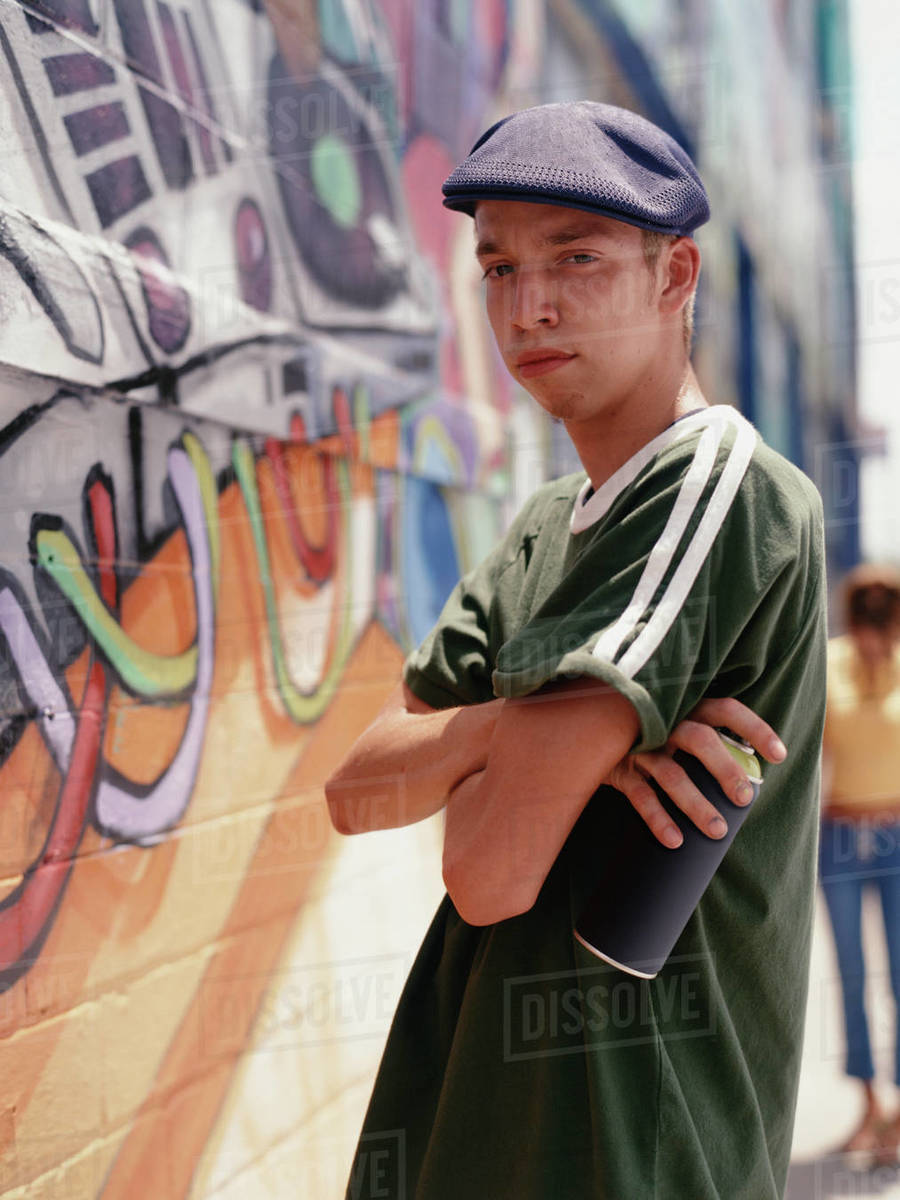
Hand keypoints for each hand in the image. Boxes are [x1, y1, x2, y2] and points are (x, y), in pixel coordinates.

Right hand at [603, 697, 786, 848]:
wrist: (584, 732)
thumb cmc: (647, 735)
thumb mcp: (672, 727)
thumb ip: (702, 741)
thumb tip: (746, 778)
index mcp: (684, 708)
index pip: (725, 709)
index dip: (754, 729)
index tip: (779, 755)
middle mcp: (663, 722)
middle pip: (699, 739)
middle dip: (726, 769)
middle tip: (745, 798)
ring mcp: (639, 746)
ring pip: (672, 774)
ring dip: (696, 805)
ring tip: (717, 832)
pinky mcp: (618, 770)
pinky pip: (641, 797)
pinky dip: (658, 820)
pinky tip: (675, 841)